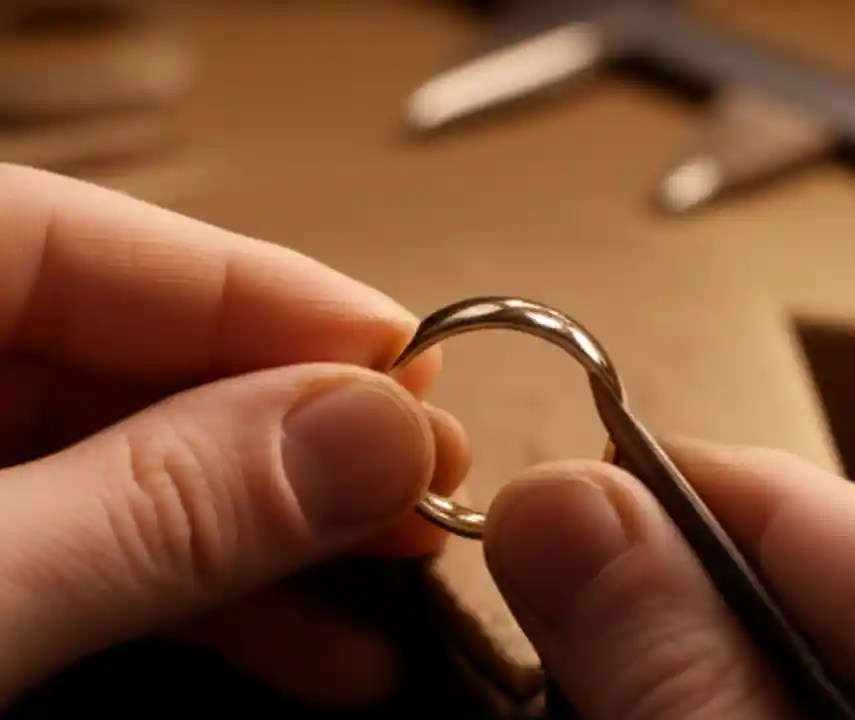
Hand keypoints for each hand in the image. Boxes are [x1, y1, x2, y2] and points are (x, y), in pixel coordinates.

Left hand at [0, 165, 467, 706]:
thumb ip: (159, 509)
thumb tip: (373, 436)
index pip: (62, 236)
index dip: (251, 290)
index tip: (407, 353)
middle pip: (112, 357)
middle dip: (285, 429)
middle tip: (428, 473)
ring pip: (117, 471)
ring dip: (270, 534)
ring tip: (403, 578)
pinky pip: (86, 562)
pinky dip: (201, 605)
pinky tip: (317, 649)